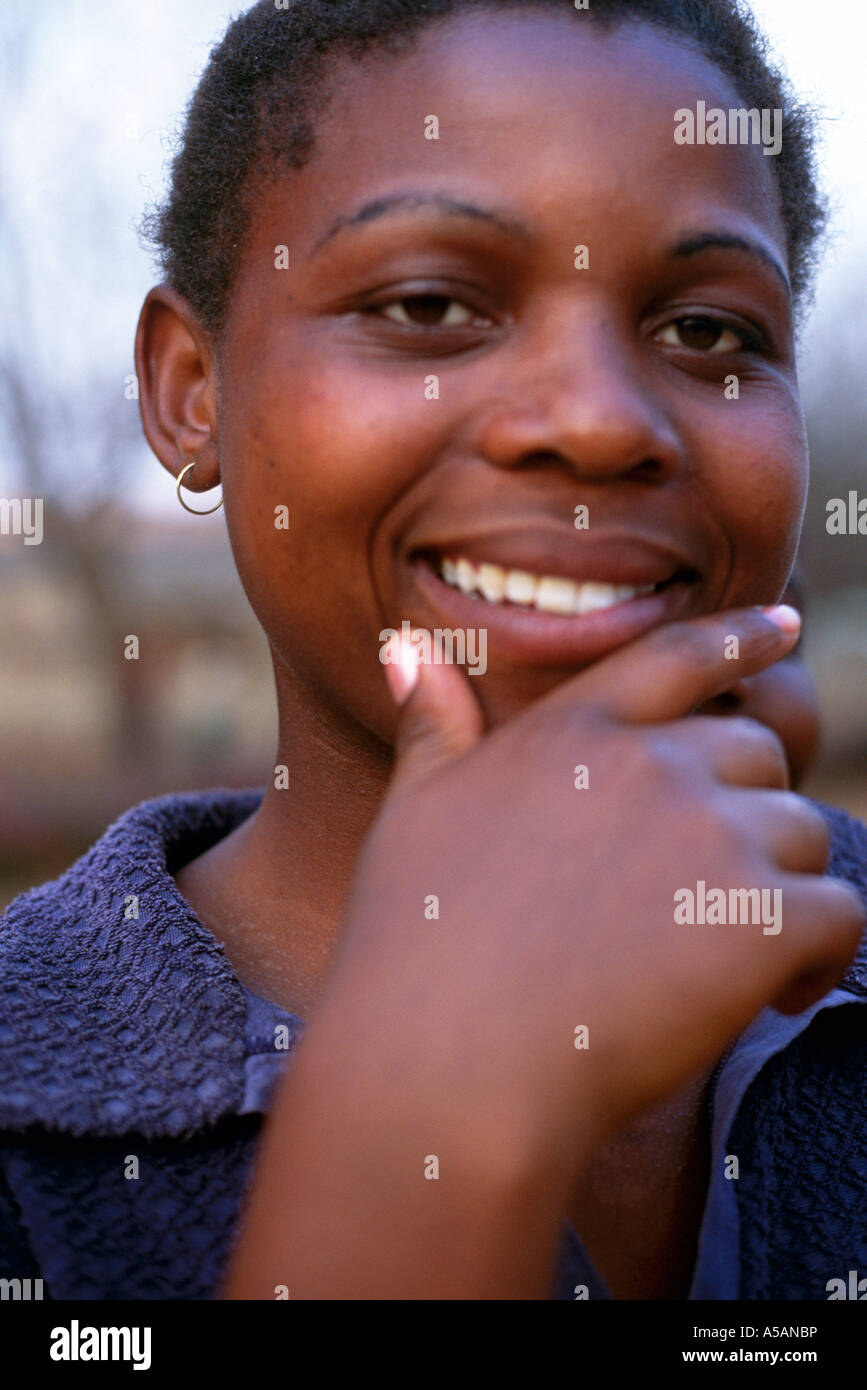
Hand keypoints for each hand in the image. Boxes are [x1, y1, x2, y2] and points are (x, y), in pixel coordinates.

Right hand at [326, 607, 863, 1169]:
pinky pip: (838, 915)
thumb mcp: (411, 813)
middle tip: (705, 892)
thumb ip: (432, 727)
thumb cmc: (413, 946)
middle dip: (745, 811)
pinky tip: (774, 998)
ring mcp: (709, 836)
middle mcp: (649, 765)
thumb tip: (406, 648)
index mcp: (572, 732)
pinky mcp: (758, 920)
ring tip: (731, 959)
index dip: (740, 636)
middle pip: (754, 752)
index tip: (785, 625)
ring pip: (802, 834)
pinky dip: (820, 958)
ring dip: (781, 888)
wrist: (445, 1066)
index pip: (677, 656)